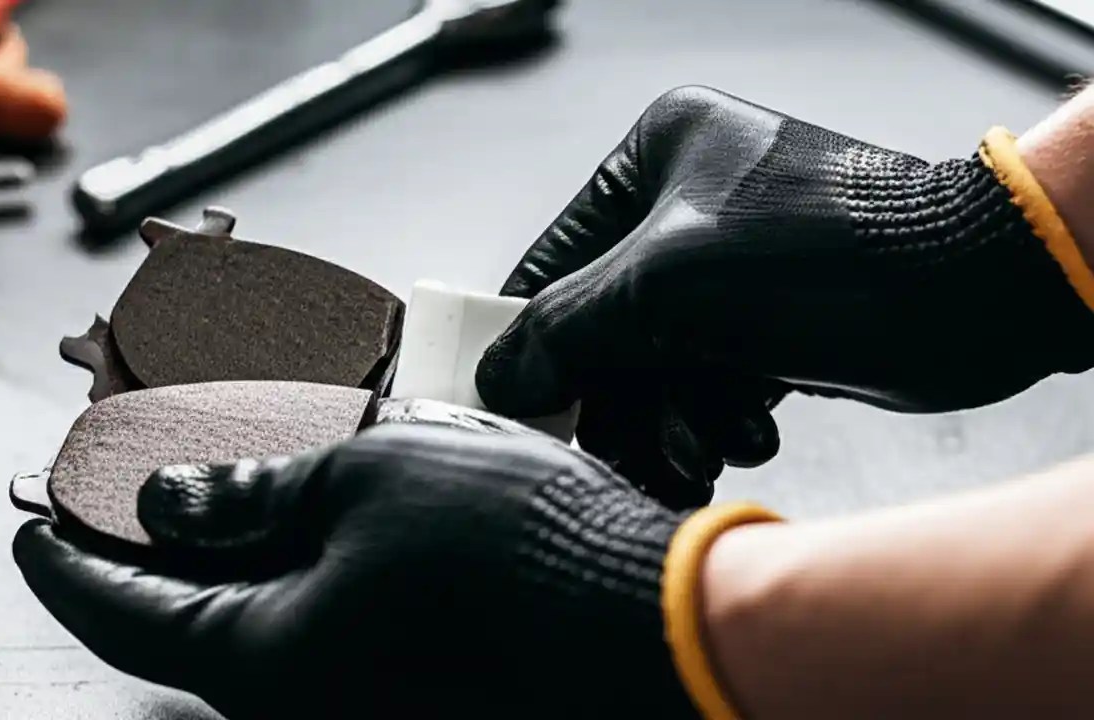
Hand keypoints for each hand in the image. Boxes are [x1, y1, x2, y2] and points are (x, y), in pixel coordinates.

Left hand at [13, 423, 700, 716]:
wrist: (662, 626)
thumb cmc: (520, 553)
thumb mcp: (367, 481)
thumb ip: (253, 493)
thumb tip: (170, 500)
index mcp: (266, 659)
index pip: (121, 612)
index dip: (65, 561)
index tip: (27, 528)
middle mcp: (306, 698)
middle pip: (190, 614)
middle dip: (153, 541)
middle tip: (129, 478)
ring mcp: (366, 695)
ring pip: (265, 613)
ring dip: (238, 544)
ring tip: (232, 471)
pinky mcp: (419, 680)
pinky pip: (328, 621)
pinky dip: (305, 563)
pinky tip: (324, 507)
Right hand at [477, 85, 1093, 490]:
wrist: (973, 296)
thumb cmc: (830, 257)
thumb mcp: (663, 285)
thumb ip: (564, 327)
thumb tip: (501, 371)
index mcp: (657, 156)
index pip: (554, 259)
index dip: (530, 338)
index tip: (515, 402)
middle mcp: (690, 203)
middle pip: (605, 325)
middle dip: (620, 397)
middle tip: (620, 452)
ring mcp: (731, 265)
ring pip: (658, 366)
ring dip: (673, 419)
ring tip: (702, 447)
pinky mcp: (769, 319)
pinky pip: (708, 382)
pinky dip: (719, 417)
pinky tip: (749, 430)